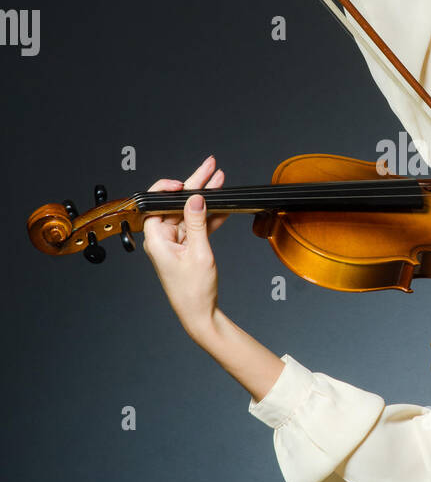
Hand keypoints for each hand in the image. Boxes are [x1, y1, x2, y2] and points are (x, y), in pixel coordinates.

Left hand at [142, 154, 228, 340]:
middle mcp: (162, 239)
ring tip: (220, 180)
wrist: (200, 314)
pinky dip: (209, 217)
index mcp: (156, 240)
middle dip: (195, 185)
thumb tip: (196, 198)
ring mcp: (174, 243)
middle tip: (210, 167)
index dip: (170, 188)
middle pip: (177, 205)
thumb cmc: (194, 291)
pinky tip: (223, 206)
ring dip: (206, 198)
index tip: (186, 180)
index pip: (157, 204)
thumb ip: (197, 223)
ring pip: (189, 213)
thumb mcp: (198, 253)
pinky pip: (197, 227)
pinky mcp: (186, 248)